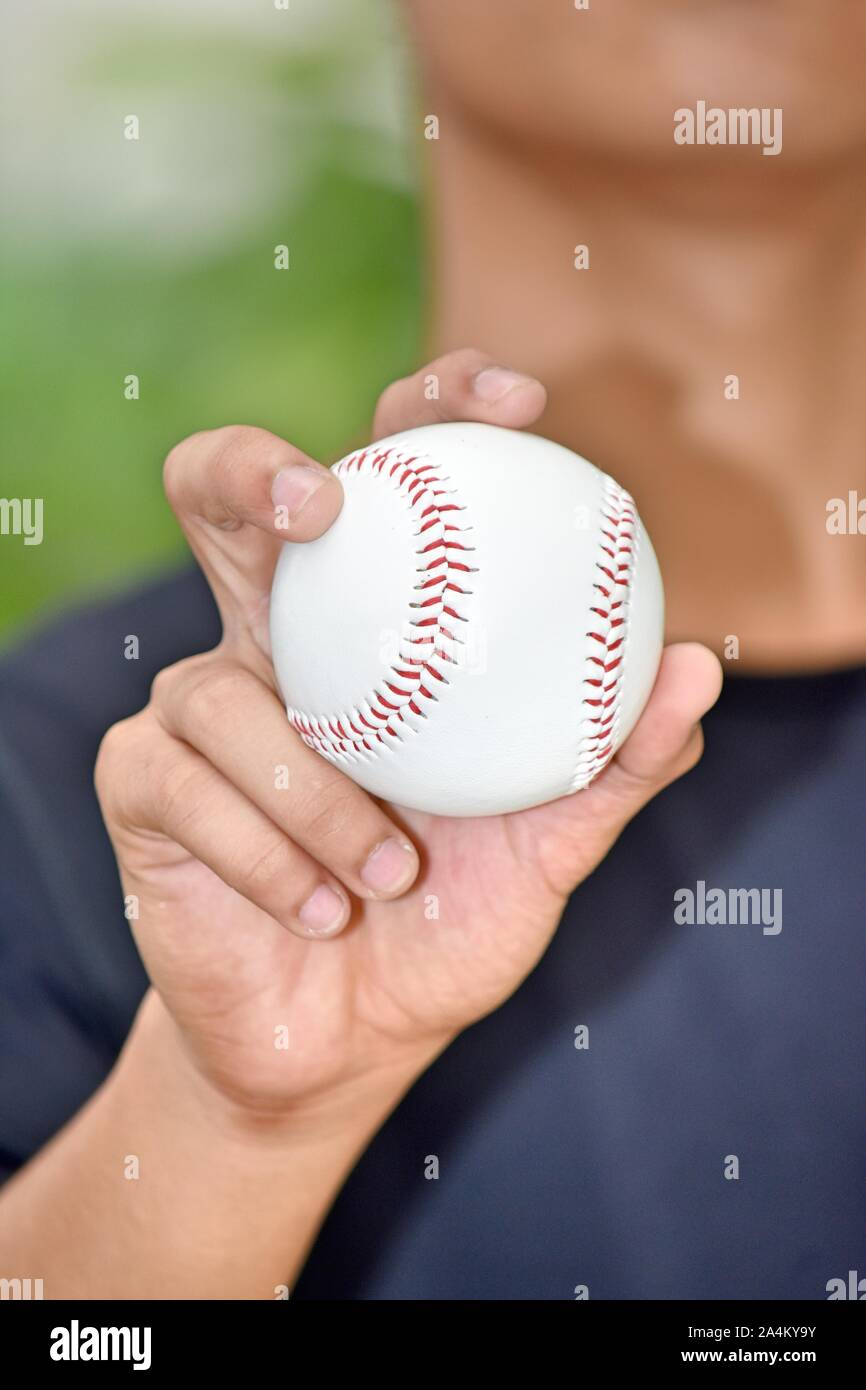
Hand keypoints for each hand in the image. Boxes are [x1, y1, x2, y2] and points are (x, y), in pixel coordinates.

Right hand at [95, 349, 721, 1119]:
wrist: (348, 1036)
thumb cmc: (446, 920)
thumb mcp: (548, 846)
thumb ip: (612, 764)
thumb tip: (689, 670)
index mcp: (368, 633)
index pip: (387, 479)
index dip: (432, 405)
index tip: (516, 405)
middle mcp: (271, 644)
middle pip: (217, 493)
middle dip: (248, 467)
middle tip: (320, 499)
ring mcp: (190, 705)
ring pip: (221, 693)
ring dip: (317, 798)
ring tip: (385, 877)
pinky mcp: (137, 781)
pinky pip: (188, 787)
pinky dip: (273, 859)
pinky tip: (321, 910)